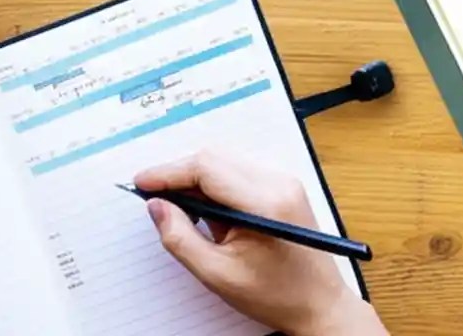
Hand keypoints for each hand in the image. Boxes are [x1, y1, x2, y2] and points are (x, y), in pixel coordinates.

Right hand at [135, 151, 387, 335]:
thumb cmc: (276, 296)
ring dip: (197, 179)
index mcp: (265, 203)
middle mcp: (278, 183)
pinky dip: (215, 184)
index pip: (206, 168)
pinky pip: (239, 171)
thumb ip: (180, 238)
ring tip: (182, 211)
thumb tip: (156, 206)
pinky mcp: (284, 186)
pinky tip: (207, 212)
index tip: (142, 183)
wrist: (321, 305)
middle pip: (214, 158)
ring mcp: (284, 181)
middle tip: (156, 198)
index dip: (168, 173)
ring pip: (225, 161)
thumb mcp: (217, 274)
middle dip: (179, 174)